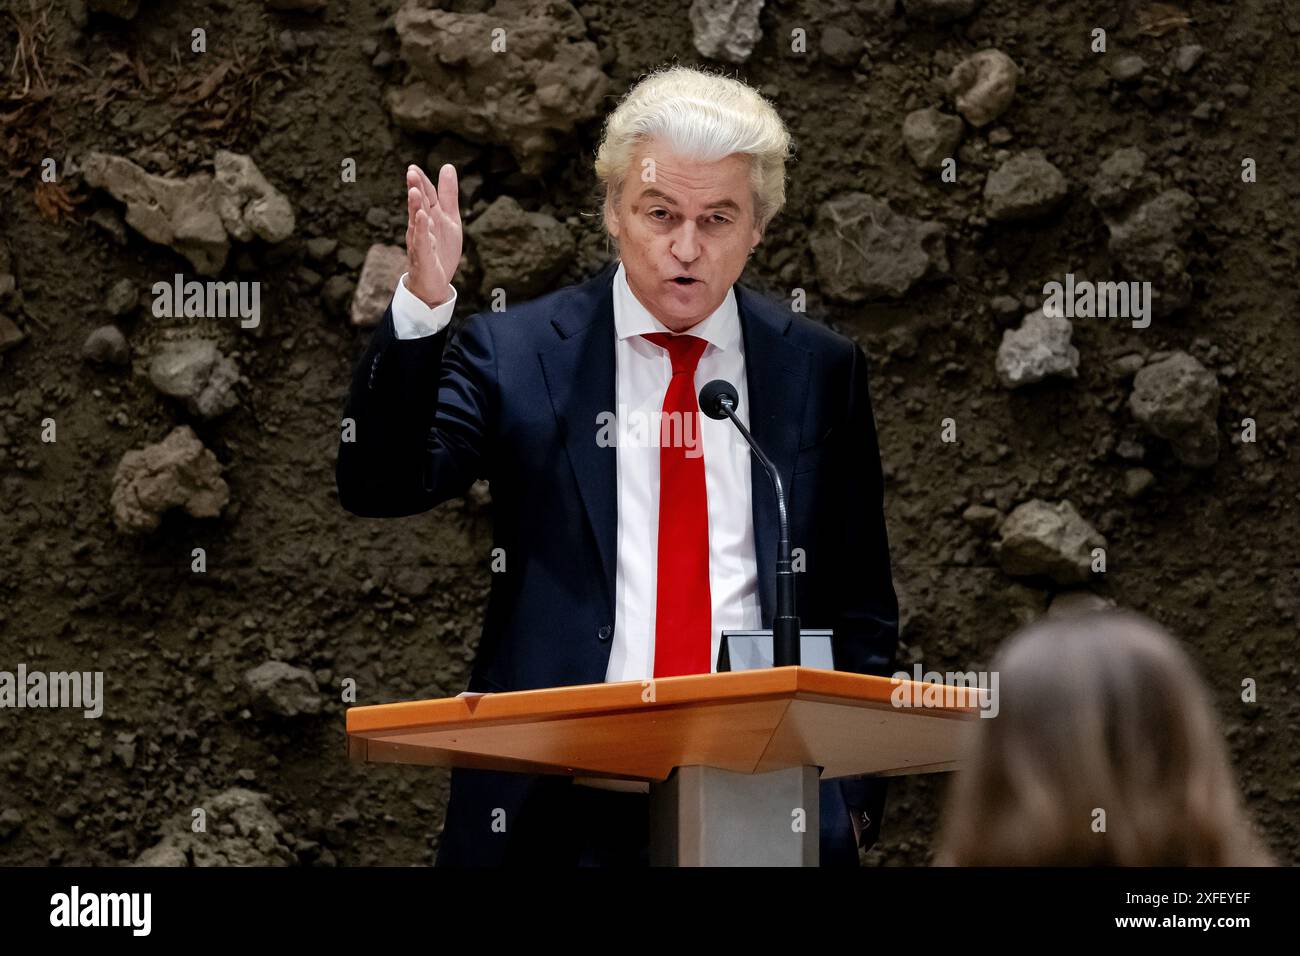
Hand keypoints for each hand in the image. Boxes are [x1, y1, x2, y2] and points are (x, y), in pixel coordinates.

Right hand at [403, 163, 461, 307]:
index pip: (425, 196)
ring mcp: (421, 241)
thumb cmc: (440, 250)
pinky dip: (422, 229)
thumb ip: (447, 195)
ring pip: (417, 222)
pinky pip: (422, 241)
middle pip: (419, 206)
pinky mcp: (424, 256)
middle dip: (416, 190)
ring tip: (414, 191)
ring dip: (415, 207)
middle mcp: (421, 227)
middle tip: (411, 173)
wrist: (435, 283)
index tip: (413, 168)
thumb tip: (447, 166)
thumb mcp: (449, 219)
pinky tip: (421, 218)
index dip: (421, 183)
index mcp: (429, 217)